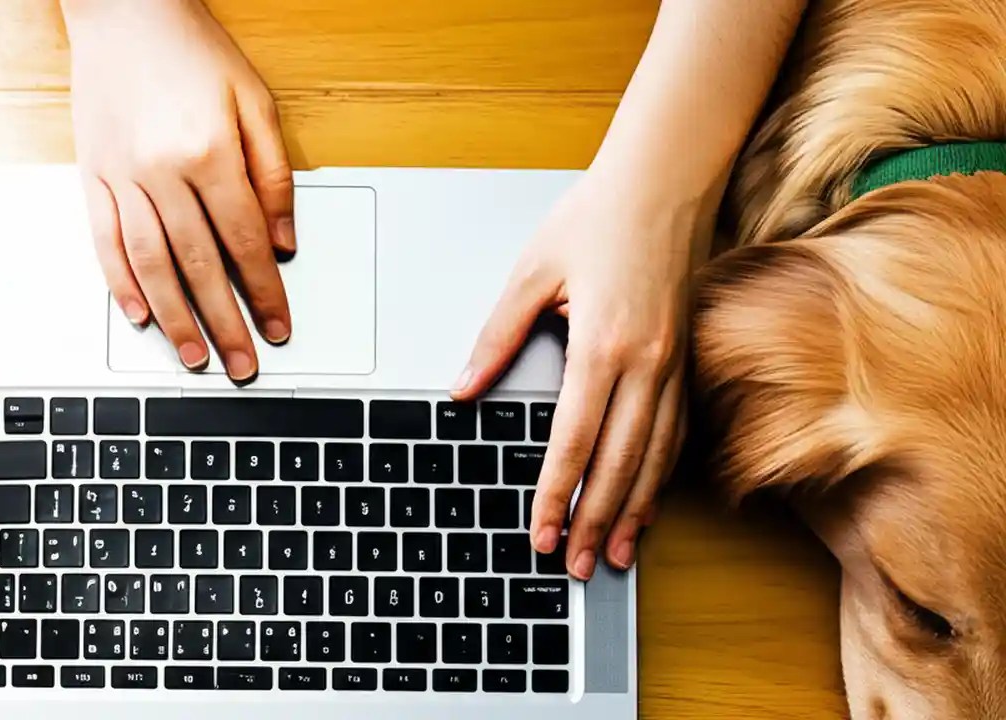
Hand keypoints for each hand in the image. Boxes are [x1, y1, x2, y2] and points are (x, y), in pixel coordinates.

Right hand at [63, 0, 294, 381]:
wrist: (125, 9)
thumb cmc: (193, 50)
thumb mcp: (255, 101)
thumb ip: (273, 174)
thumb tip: (283, 240)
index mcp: (209, 152)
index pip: (246, 242)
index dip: (266, 292)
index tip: (278, 326)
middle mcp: (162, 170)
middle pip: (200, 265)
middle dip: (226, 322)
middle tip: (242, 364)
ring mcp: (121, 176)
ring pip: (151, 263)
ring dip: (175, 317)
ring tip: (194, 354)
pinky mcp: (92, 174)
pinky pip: (105, 240)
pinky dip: (121, 282)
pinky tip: (140, 314)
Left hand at [451, 169, 705, 579]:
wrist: (665, 182)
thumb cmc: (597, 217)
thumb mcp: (531, 272)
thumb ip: (497, 336)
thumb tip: (464, 387)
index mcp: (603, 343)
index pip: (574, 440)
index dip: (555, 494)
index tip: (540, 532)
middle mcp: (646, 363)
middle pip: (619, 462)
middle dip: (593, 520)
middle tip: (575, 566)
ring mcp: (673, 364)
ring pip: (655, 457)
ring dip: (632, 511)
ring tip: (614, 554)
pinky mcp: (686, 360)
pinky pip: (676, 433)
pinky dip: (661, 476)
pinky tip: (647, 502)